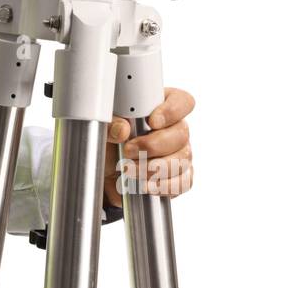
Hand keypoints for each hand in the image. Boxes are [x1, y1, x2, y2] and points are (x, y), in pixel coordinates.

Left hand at [103, 87, 193, 206]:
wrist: (107, 171)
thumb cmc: (111, 141)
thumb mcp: (103, 128)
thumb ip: (110, 125)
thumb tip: (122, 129)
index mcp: (161, 106)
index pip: (181, 101)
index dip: (172, 111)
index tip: (152, 121)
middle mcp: (175, 128)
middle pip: (182, 134)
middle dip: (153, 145)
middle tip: (129, 151)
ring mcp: (180, 153)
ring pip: (183, 159)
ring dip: (154, 168)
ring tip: (129, 170)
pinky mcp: (180, 176)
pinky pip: (183, 182)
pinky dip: (163, 186)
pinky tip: (144, 185)